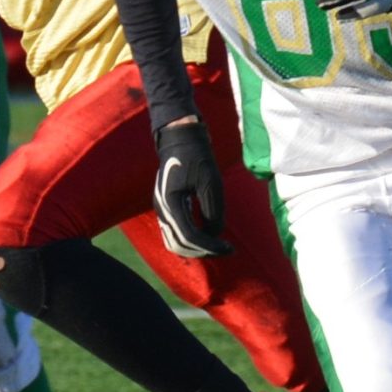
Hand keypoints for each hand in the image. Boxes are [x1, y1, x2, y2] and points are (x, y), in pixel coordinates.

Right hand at [152, 117, 230, 259]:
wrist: (180, 140)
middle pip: (180, 244)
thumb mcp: (212, 183)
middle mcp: (161, 209)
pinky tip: (209, 235)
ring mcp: (161, 210)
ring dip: (196, 248)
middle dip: (204, 250)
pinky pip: (175, 233)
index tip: (230, 248)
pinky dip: (191, 240)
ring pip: (175, 242)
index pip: (190, 236)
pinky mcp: (166, 208)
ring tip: (218, 245)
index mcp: (170, 203)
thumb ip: (213, 211)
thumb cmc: (197, 157)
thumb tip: (215, 235)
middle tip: (226, 249)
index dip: (211, 246)